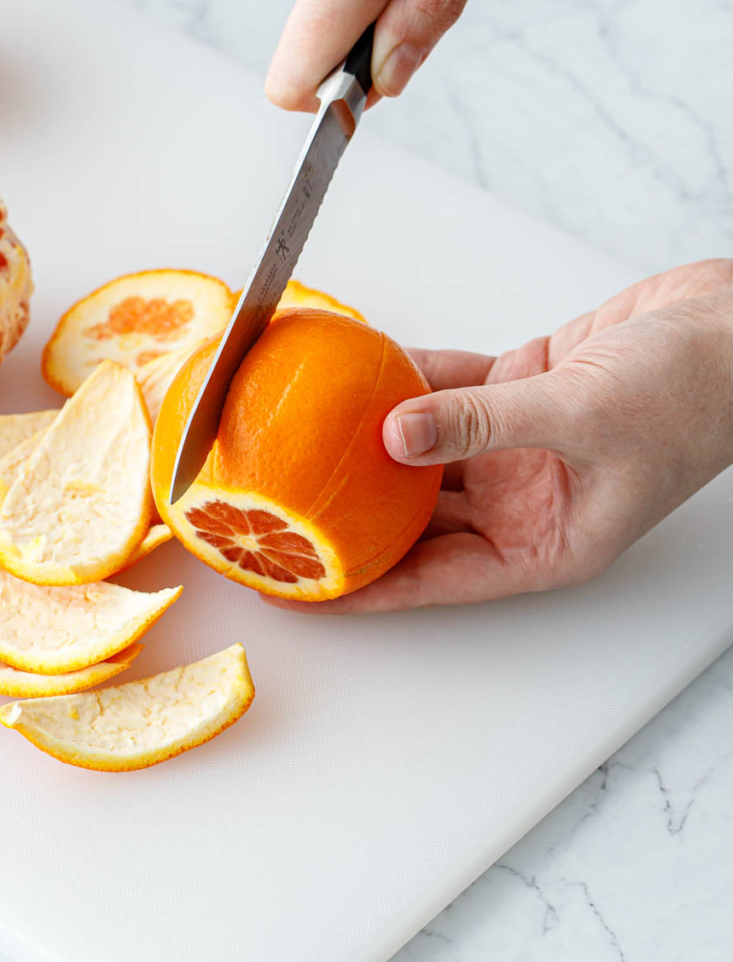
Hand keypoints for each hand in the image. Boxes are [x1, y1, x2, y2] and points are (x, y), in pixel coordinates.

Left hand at [285, 260, 732, 611]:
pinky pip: (444, 393)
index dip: (361, 588)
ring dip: (365, 443)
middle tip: (270, 514)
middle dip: (345, 519)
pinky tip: (356, 371)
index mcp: (547, 544)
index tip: (295, 590)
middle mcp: (525, 504)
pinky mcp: (518, 392)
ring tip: (296, 441)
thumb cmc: (694, 395)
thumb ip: (480, 425)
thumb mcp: (580, 415)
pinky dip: (403, 383)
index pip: (432, 580)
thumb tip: (392, 434)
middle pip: (413, 524)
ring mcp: (517, 448)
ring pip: (420, 454)